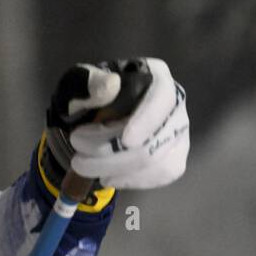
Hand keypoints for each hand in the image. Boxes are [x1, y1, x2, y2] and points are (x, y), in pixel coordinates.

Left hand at [43, 57, 188, 189]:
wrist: (87, 119)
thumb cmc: (86, 96)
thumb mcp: (77, 84)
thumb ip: (88, 83)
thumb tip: (110, 85)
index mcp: (154, 75)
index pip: (162, 96)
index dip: (148, 119)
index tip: (126, 141)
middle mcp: (175, 103)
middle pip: (157, 136)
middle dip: (113, 152)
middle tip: (78, 157)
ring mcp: (178, 130)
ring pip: (159, 160)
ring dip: (117, 169)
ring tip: (85, 167)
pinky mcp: (175, 154)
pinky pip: (164, 173)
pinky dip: (133, 180)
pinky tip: (108, 177)